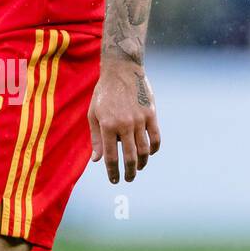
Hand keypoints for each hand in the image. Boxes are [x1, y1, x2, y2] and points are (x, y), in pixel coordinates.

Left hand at [88, 58, 160, 181]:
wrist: (121, 70)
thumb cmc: (104, 93)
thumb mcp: (93, 114)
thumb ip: (95, 138)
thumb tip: (97, 160)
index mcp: (107, 125)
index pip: (111, 157)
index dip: (112, 172)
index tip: (114, 180)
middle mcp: (124, 124)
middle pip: (130, 157)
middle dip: (129, 172)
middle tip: (128, 179)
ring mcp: (139, 119)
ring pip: (144, 150)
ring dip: (142, 163)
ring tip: (138, 168)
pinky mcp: (151, 114)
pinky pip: (156, 137)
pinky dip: (154, 149)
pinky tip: (149, 154)